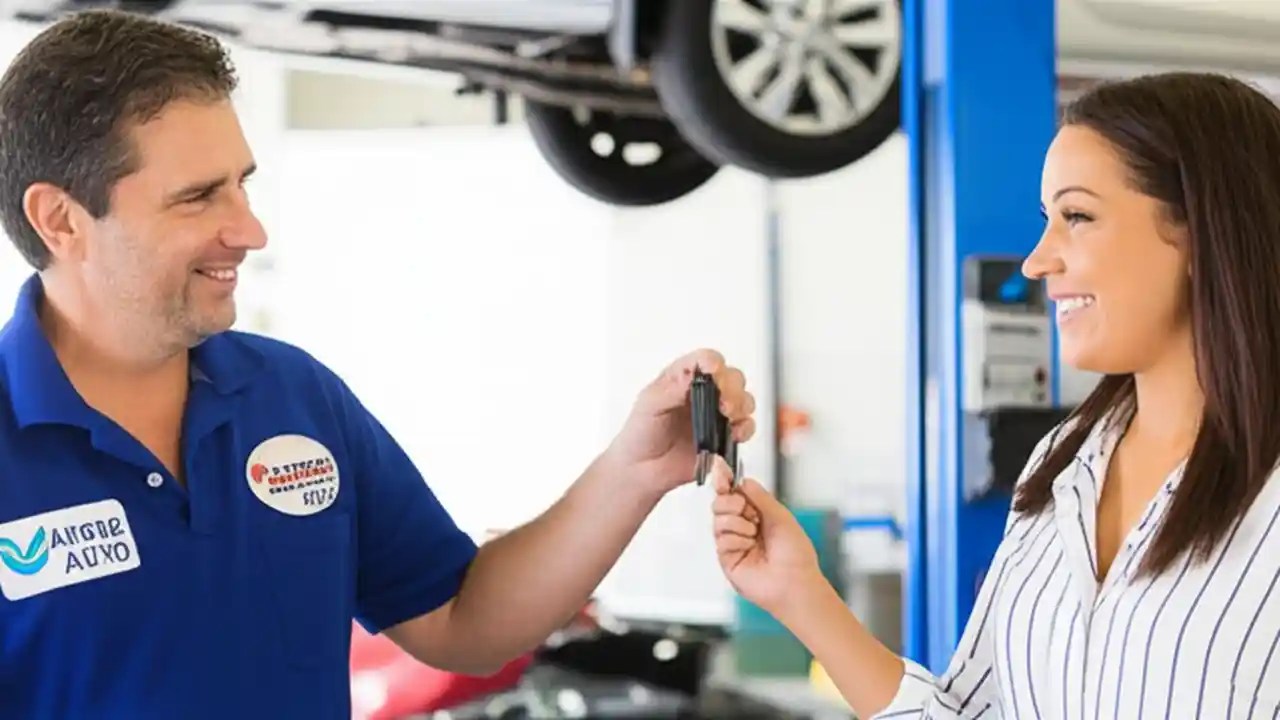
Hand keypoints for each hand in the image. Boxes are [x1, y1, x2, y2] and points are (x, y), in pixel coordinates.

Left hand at [605, 349, 755, 495]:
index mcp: (683, 378)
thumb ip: (670, 390)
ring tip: (727, 416)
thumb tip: (689, 377)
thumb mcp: (648, 406)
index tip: (713, 372)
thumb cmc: (640, 434)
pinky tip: (733, 434)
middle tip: (722, 402)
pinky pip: (744, 427)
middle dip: (731, 387)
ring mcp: (715, 415)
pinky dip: (744, 428)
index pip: (704, 360)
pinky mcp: (723, 437)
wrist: (642, 470)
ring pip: (743, 400)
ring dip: (741, 406)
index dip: (712, 362)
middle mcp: (703, 393)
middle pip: (731, 377)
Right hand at [710, 457, 820, 617]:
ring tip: (754, 535)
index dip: (725, 480)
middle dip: (731, 501)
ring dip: (738, 523)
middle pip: (720, 502)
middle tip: (747, 510)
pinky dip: (737, 540)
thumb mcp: (780, 515)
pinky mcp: (726, 558)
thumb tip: (742, 480)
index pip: (734, 493)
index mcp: (756, 514)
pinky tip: (749, 548)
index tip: (720, 468)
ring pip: (718, 519)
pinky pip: (721, 538)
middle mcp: (742, 527)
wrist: (794, 580)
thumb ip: (759, 496)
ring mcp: (733, 542)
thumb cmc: (795, 553)